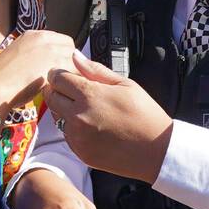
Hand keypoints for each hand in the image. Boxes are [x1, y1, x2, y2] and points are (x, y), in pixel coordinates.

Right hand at [0, 29, 75, 115]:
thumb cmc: (1, 80)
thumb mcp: (16, 59)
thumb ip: (32, 56)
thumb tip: (42, 64)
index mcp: (32, 35)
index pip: (59, 40)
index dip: (61, 54)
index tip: (58, 67)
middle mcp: (43, 37)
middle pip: (69, 46)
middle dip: (69, 60)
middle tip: (63, 77)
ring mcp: (51, 49)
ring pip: (74, 58)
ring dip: (71, 71)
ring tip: (62, 85)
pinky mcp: (57, 63)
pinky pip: (75, 70)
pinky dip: (72, 80)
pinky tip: (61, 90)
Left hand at [44, 49, 172, 180]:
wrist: (156, 151)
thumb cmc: (145, 114)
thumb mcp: (125, 84)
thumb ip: (95, 70)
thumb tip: (74, 56)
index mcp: (89, 95)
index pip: (57, 78)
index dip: (58, 74)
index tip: (63, 74)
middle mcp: (78, 116)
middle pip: (51, 97)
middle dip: (56, 90)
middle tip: (70, 90)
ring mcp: (78, 137)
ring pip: (57, 117)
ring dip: (65, 110)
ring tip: (87, 110)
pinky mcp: (80, 152)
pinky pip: (67, 136)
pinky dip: (73, 129)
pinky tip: (92, 127)